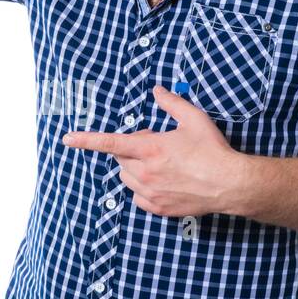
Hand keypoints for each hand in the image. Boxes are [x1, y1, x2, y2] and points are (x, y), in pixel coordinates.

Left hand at [61, 84, 248, 217]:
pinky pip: (137, 196)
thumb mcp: (193, 119)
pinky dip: (143, 187)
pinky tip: (161, 181)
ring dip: (134, 168)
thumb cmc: (212, 151)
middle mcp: (145, 172)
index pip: (110, 143)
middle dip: (131, 149)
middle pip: (120, 159)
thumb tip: (157, 91)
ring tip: (159, 163)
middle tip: (155, 145)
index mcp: (150, 148)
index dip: (86, 140)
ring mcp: (150, 192)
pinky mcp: (157, 207)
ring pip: (126, 177)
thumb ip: (171, 103)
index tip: (68, 138)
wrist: (229, 183)